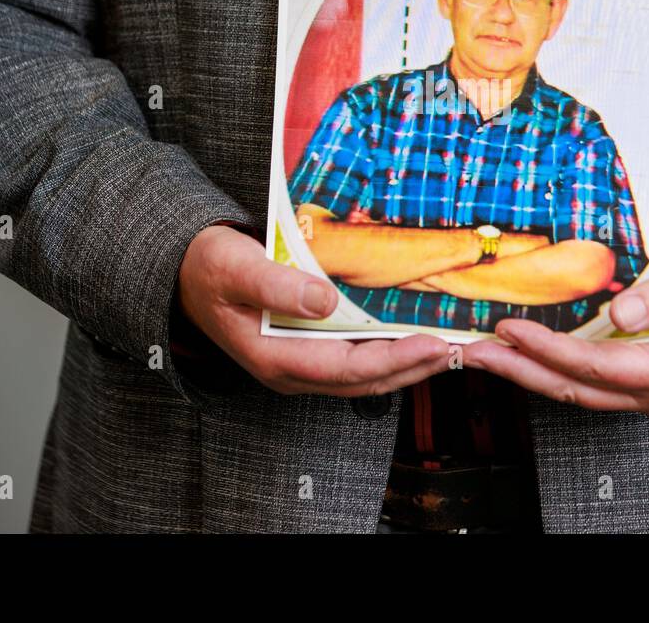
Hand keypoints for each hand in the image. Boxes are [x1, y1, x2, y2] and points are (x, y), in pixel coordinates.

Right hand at [177, 225, 452, 396]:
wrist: (185, 271)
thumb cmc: (209, 267)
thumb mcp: (235, 267)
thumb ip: (276, 285)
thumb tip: (324, 300)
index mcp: (276, 357)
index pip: (349, 368)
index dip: (395, 360)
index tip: (434, 345)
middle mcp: (293, 370)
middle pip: (367, 381)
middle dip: (416, 368)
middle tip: (463, 351)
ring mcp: (301, 363)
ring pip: (366, 376)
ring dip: (410, 364)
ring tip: (452, 348)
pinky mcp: (308, 350)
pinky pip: (358, 360)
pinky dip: (391, 353)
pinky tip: (416, 339)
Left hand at [462, 242, 648, 416]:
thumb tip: (618, 315)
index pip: (595, 366)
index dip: (548, 349)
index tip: (510, 329)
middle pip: (574, 388)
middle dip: (519, 370)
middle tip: (474, 352)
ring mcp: (641, 393)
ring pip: (573, 390)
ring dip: (526, 372)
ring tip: (484, 353)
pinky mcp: (632, 382)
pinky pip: (581, 381)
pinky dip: (546, 368)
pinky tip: (518, 354)